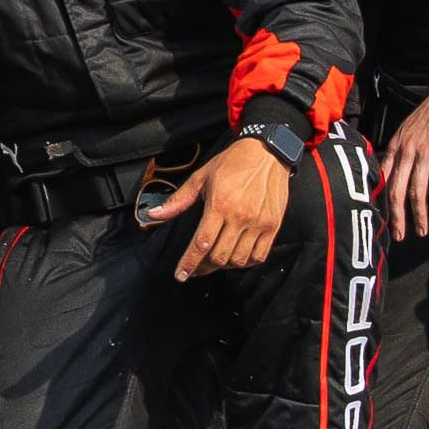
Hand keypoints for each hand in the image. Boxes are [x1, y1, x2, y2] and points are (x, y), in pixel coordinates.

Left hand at [141, 136, 296, 276]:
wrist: (267, 152)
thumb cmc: (232, 163)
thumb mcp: (201, 178)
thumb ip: (178, 200)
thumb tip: (155, 215)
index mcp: (220, 204)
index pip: (201, 243)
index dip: (189, 263)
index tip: (181, 276)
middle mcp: (240, 216)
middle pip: (219, 256)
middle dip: (203, 267)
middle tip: (196, 267)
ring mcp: (259, 223)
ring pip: (239, 259)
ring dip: (224, 265)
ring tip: (214, 260)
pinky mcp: (273, 225)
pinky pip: (259, 255)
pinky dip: (246, 262)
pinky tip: (236, 257)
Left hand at [377, 72, 428, 241]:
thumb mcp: (408, 129)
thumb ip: (401, 150)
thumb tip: (395, 172)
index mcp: (395, 145)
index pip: (384, 178)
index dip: (382, 201)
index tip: (382, 218)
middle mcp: (406, 151)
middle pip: (396, 190)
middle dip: (396, 216)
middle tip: (398, 235)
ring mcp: (424, 154)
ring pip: (417, 192)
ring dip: (419, 216)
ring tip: (421, 231)